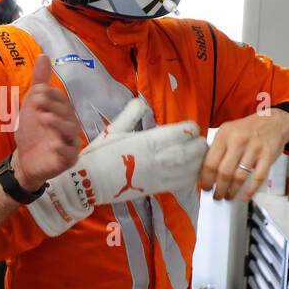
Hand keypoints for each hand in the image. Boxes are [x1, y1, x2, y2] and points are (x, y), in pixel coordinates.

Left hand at [11, 55, 80, 192]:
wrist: (24, 158)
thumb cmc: (32, 129)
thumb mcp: (32, 104)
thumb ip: (40, 81)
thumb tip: (44, 55)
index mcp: (63, 112)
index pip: (61, 99)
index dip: (50, 94)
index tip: (36, 91)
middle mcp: (70, 126)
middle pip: (67, 114)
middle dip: (53, 107)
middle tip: (37, 102)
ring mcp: (70, 143)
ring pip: (70, 132)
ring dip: (58, 124)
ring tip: (44, 118)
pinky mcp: (67, 159)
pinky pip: (69, 154)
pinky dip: (62, 149)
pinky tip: (53, 144)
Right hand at [27, 98, 207, 236]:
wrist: (90, 181)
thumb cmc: (100, 154)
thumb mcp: (114, 128)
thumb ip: (131, 113)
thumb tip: (142, 100)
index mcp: (150, 140)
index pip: (184, 132)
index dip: (189, 128)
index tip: (186, 128)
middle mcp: (159, 158)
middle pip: (194, 150)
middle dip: (198, 144)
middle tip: (195, 141)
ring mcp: (161, 175)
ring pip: (193, 167)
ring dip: (198, 160)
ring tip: (196, 156)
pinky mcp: (158, 188)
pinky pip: (184, 183)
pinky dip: (191, 176)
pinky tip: (190, 171)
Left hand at [200, 108, 288, 201]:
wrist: (274, 121)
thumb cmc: (248, 129)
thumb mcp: (229, 131)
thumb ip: (218, 148)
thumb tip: (205, 171)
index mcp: (224, 134)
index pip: (210, 162)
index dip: (206, 178)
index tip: (205, 187)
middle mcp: (238, 140)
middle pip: (224, 172)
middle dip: (218, 188)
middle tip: (216, 196)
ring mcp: (254, 148)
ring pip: (239, 176)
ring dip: (232, 191)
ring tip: (228, 196)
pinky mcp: (268, 155)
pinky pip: (258, 177)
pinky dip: (250, 190)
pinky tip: (244, 196)